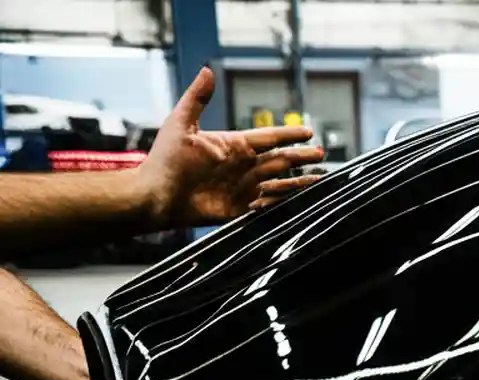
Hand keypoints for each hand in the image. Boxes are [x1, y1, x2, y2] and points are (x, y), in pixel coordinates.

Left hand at [137, 67, 325, 227]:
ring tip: (320, 178)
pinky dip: (286, 201)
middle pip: (281, 160)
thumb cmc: (164, 161)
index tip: (308, 132)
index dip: (289, 135)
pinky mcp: (240, 209)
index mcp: (233, 146)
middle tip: (321, 154)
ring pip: (280, 182)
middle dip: (302, 157)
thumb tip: (207, 70)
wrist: (156, 197)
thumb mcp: (180, 124)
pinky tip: (301, 200)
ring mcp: (243, 188)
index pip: (269, 138)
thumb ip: (197, 98)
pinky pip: (269, 204)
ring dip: (300, 180)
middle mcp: (242, 166)